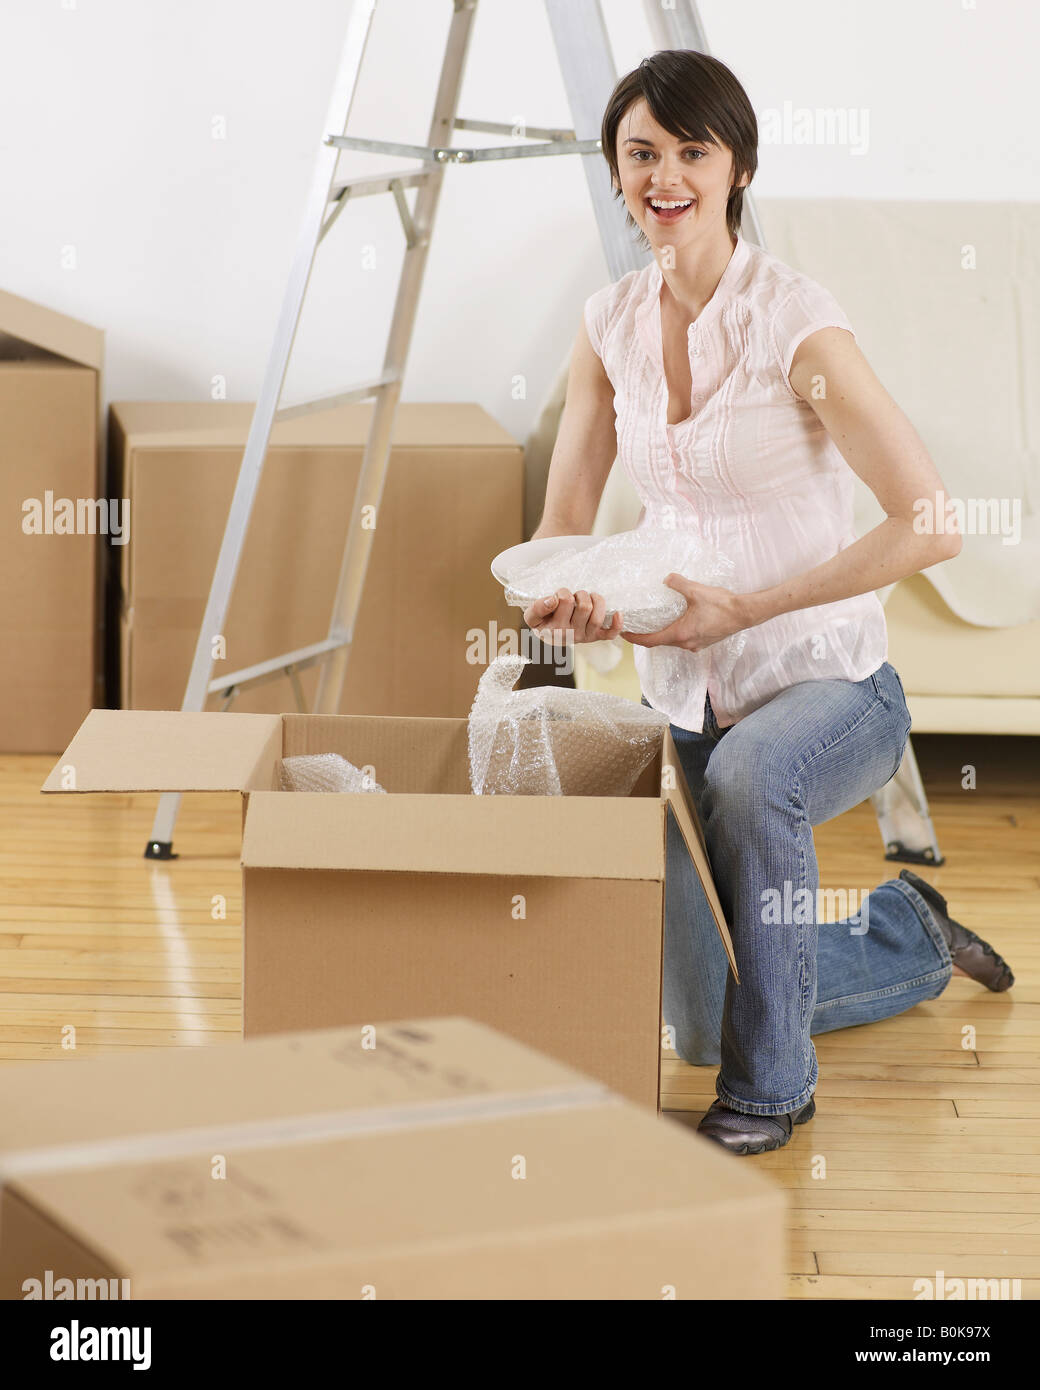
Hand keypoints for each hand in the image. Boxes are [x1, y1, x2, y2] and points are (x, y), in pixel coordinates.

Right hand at [523, 588, 623, 644]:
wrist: (548, 633)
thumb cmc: (542, 621)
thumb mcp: (532, 616)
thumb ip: (537, 608)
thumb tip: (553, 600)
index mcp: (554, 629)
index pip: (564, 601)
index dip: (562, 593)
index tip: (556, 597)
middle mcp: (570, 635)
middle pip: (584, 606)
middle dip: (579, 594)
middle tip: (572, 597)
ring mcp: (585, 637)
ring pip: (597, 614)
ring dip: (594, 600)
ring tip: (586, 598)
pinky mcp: (596, 637)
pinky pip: (609, 634)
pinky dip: (616, 624)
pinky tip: (618, 613)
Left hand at [621, 574, 748, 651]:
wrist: (744, 614)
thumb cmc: (722, 605)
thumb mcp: (696, 591)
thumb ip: (678, 584)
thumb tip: (666, 579)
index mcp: (680, 634)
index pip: (650, 641)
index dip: (635, 638)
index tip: (624, 634)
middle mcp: (686, 643)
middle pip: (660, 642)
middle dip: (646, 636)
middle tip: (635, 626)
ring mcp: (696, 644)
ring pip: (672, 641)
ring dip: (661, 634)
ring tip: (653, 623)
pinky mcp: (704, 642)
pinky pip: (684, 639)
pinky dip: (675, 633)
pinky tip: (676, 622)